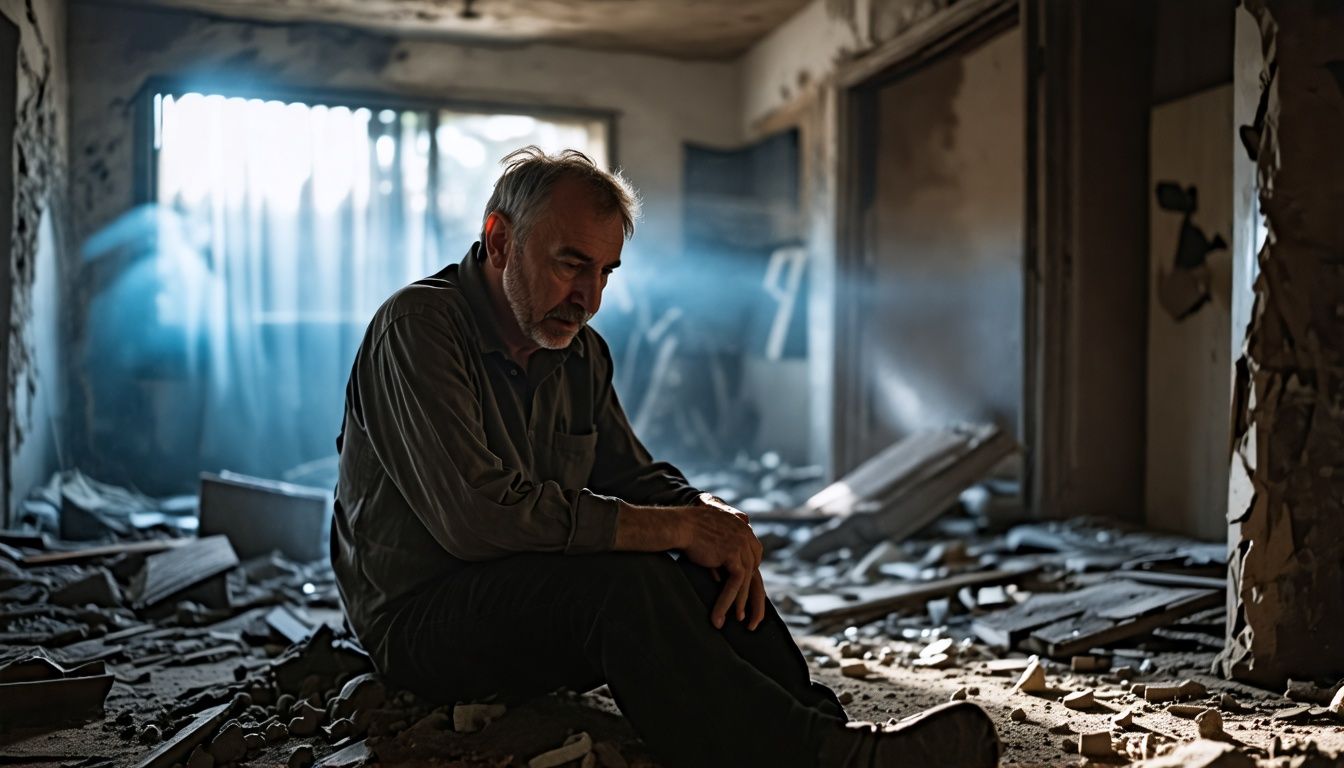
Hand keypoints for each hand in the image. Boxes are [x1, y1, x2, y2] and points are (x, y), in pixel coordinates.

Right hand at [681, 493, 763, 629]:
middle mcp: (748, 538)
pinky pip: (735, 585)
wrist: (679, 525)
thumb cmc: (687, 531)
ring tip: (737, 622)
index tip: (746, 601)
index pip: (754, 563)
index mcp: (745, 531)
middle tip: (752, 621)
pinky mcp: (733, 555)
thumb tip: (721, 578)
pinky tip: (719, 616)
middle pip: (756, 575)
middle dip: (755, 601)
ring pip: (745, 583)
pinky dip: (726, 602)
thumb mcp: (712, 538)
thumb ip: (722, 552)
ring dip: (739, 605)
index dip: (751, 584)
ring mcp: (743, 546)